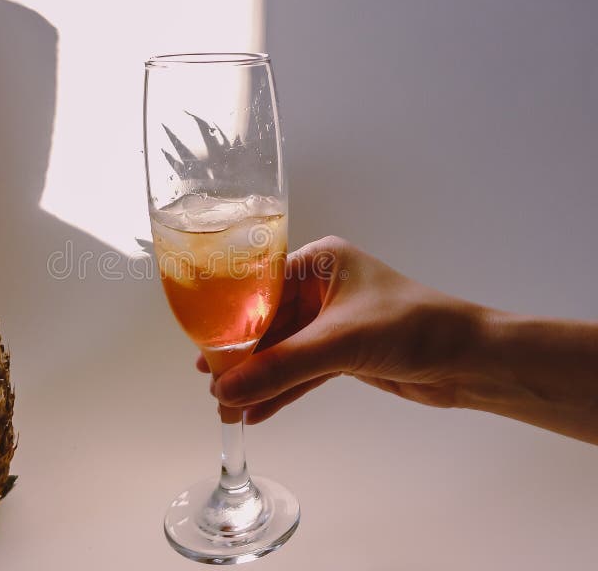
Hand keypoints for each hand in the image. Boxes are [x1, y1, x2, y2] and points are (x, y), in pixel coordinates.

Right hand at [197, 236, 484, 423]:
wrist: (472, 361)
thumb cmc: (415, 328)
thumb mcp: (340, 343)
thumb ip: (282, 366)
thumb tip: (226, 391)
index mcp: (320, 263)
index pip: (259, 287)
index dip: (229, 319)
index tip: (202, 346)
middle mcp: (321, 288)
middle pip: (267, 323)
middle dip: (241, 357)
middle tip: (211, 383)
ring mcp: (331, 323)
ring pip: (282, 351)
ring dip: (258, 379)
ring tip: (225, 407)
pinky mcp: (342, 353)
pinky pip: (301, 371)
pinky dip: (281, 390)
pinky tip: (256, 412)